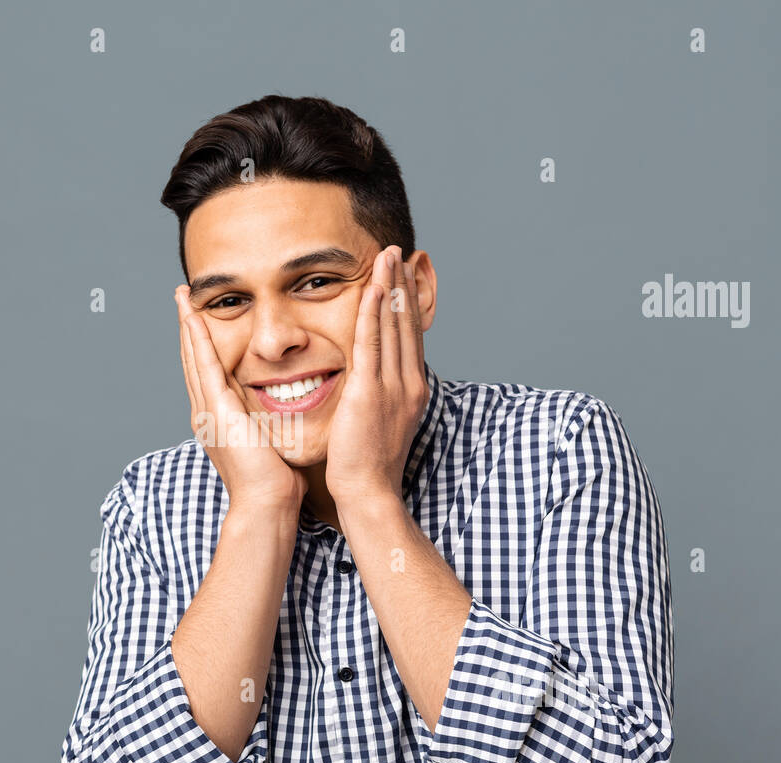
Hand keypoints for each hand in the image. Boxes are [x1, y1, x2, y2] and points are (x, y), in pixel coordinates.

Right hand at [176, 285, 308, 514]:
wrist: (266, 504)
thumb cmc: (276, 482)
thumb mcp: (271, 442)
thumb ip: (270, 423)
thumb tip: (290, 410)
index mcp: (219, 419)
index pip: (208, 373)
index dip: (202, 345)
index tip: (200, 320)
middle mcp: (207, 413)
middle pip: (193, 360)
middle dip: (188, 328)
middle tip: (182, 299)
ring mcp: (207, 411)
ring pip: (194, 358)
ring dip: (188, 325)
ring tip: (182, 298)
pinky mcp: (216, 410)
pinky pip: (204, 366)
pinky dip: (197, 340)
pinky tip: (193, 317)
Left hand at [325, 245, 429, 507]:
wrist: (369, 492)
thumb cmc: (368, 465)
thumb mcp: (383, 423)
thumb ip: (381, 398)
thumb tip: (374, 384)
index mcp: (412, 389)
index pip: (410, 337)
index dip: (407, 304)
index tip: (402, 276)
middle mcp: (408, 382)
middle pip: (407, 323)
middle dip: (402, 285)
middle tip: (398, 252)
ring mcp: (393, 386)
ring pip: (393, 326)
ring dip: (390, 287)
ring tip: (387, 256)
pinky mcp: (370, 391)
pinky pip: (372, 343)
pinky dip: (374, 312)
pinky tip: (374, 287)